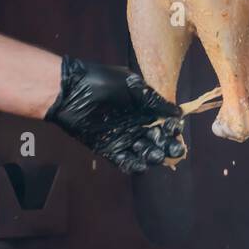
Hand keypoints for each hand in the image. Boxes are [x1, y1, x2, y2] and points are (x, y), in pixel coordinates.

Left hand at [44, 56, 185, 172]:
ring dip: (152, 156)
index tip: (174, 129)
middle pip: (157, 141)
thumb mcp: (133, 86)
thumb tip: (178, 112)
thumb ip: (155, 101)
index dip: (172, 128)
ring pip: (143, 152)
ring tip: (155, 156)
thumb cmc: (102, 82)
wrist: (70, 91)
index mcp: (144, 109)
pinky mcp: (107, 148)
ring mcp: (122, 137)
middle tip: (173, 150)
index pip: (164, 123)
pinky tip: (140, 166)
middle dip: (167, 146)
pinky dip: (133, 165)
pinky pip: (123, 160)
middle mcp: (136, 125)